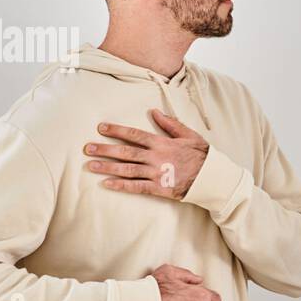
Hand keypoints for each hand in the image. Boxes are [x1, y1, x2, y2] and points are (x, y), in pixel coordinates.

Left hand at [85, 110, 209, 198]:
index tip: (101, 128)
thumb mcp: (188, 135)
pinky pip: (137, 187)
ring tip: (91, 165)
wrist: (212, 178)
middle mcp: (156, 158)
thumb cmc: (202, 155)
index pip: (134, 135)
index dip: (116, 131)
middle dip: (105, 149)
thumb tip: (154, 112)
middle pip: (125, 152)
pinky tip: (107, 184)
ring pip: (127, 170)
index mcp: (162, 143)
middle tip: (87, 148)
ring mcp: (156, 174)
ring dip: (107, 167)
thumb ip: (170, 123)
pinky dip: (121, 186)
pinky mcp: (159, 188)